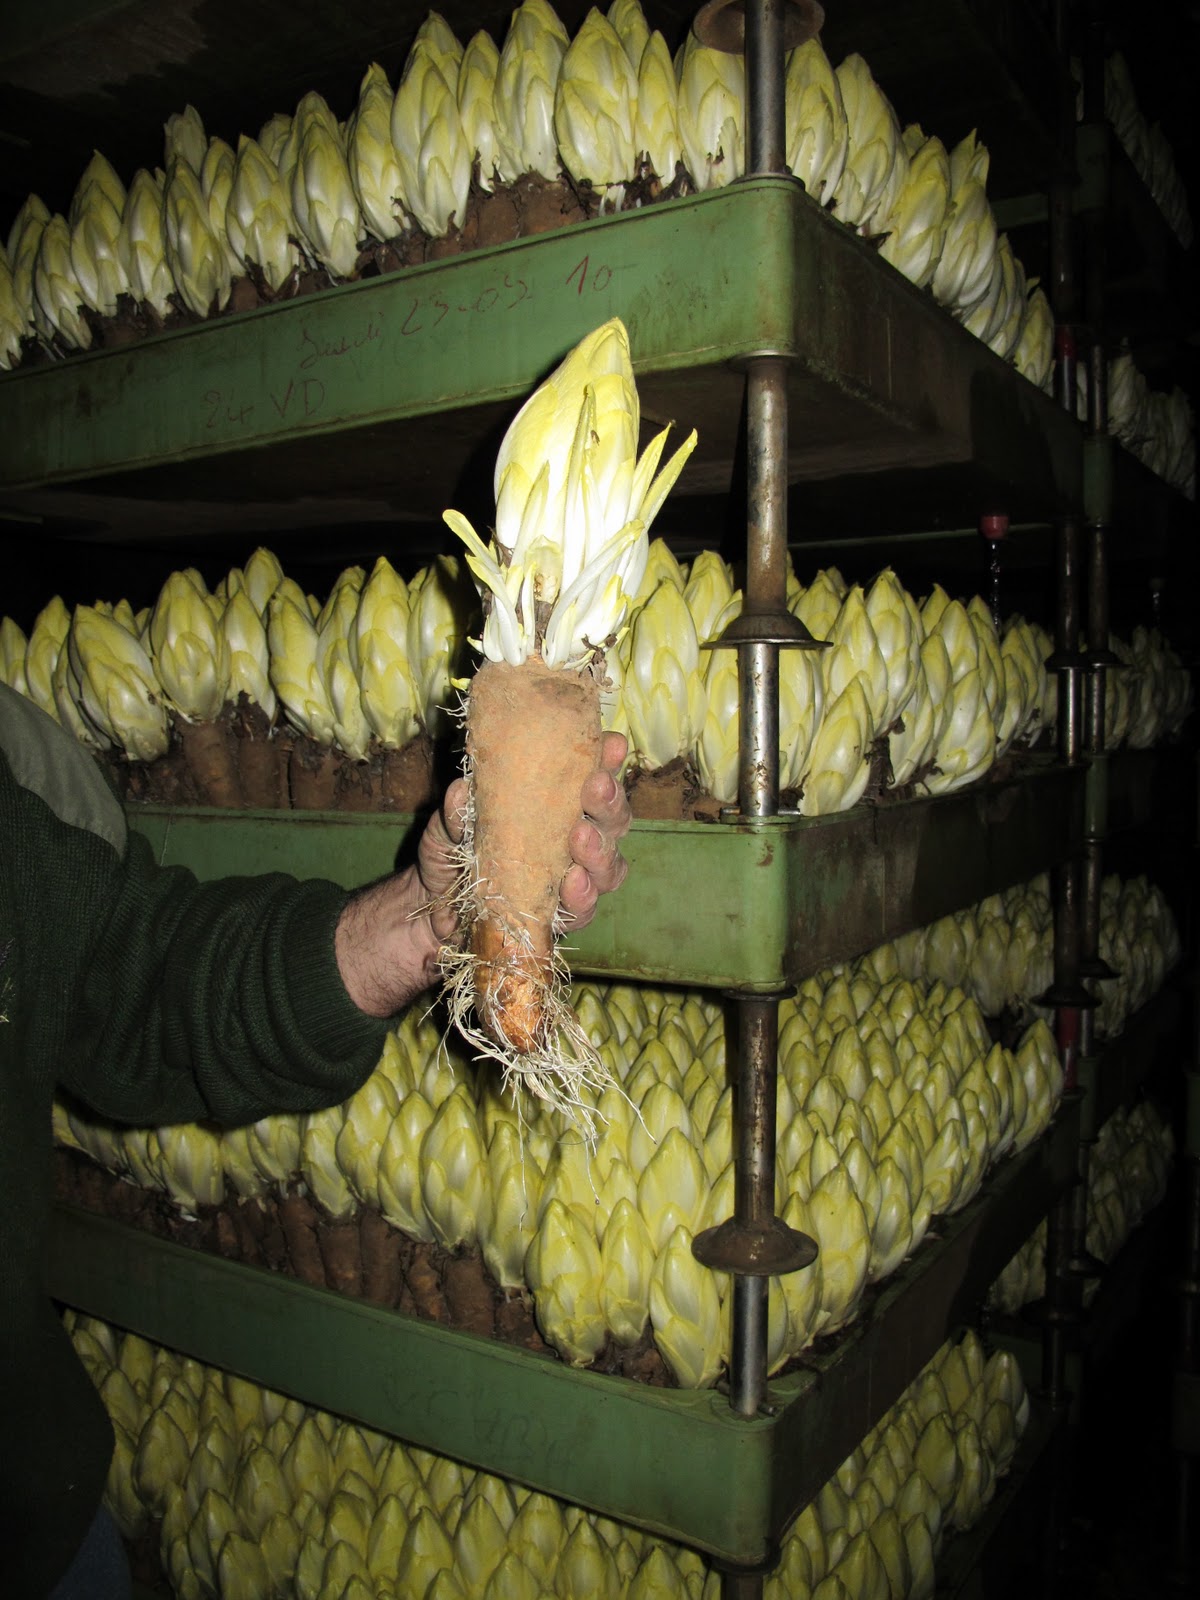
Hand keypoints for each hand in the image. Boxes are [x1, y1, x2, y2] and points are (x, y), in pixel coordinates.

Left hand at [417, 730, 630, 936]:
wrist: (434, 911)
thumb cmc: (452, 854)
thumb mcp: (448, 827)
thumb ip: (457, 811)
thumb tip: (462, 789)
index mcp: (558, 806)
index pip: (593, 778)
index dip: (607, 760)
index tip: (611, 745)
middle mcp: (577, 839)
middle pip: (614, 821)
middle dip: (610, 803)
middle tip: (596, 788)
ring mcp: (576, 879)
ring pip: (610, 864)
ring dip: (600, 850)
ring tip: (581, 837)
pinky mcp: (566, 916)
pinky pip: (586, 908)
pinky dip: (583, 896)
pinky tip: (573, 882)